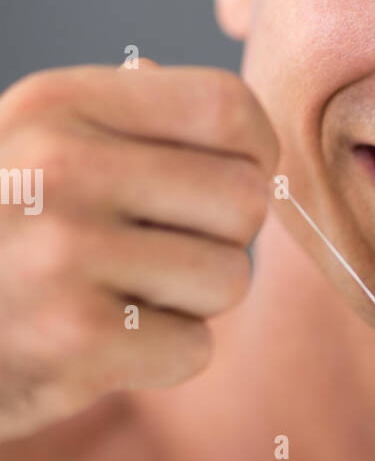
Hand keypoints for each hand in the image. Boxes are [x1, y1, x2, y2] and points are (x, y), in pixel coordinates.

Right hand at [0, 61, 277, 440]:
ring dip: (192, 303)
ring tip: (123, 297)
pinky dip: (162, 357)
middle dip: (222, 238)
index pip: (228, 106)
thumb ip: (128, 123)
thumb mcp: (32, 146)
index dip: (255, 153)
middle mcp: (60, 167)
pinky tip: (105, 342)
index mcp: (59, 103)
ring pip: (230, 279)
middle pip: (246, 198)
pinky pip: (195, 349)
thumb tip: (236, 119)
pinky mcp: (76, 339)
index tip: (229, 181)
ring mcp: (64, 254)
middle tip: (160, 254)